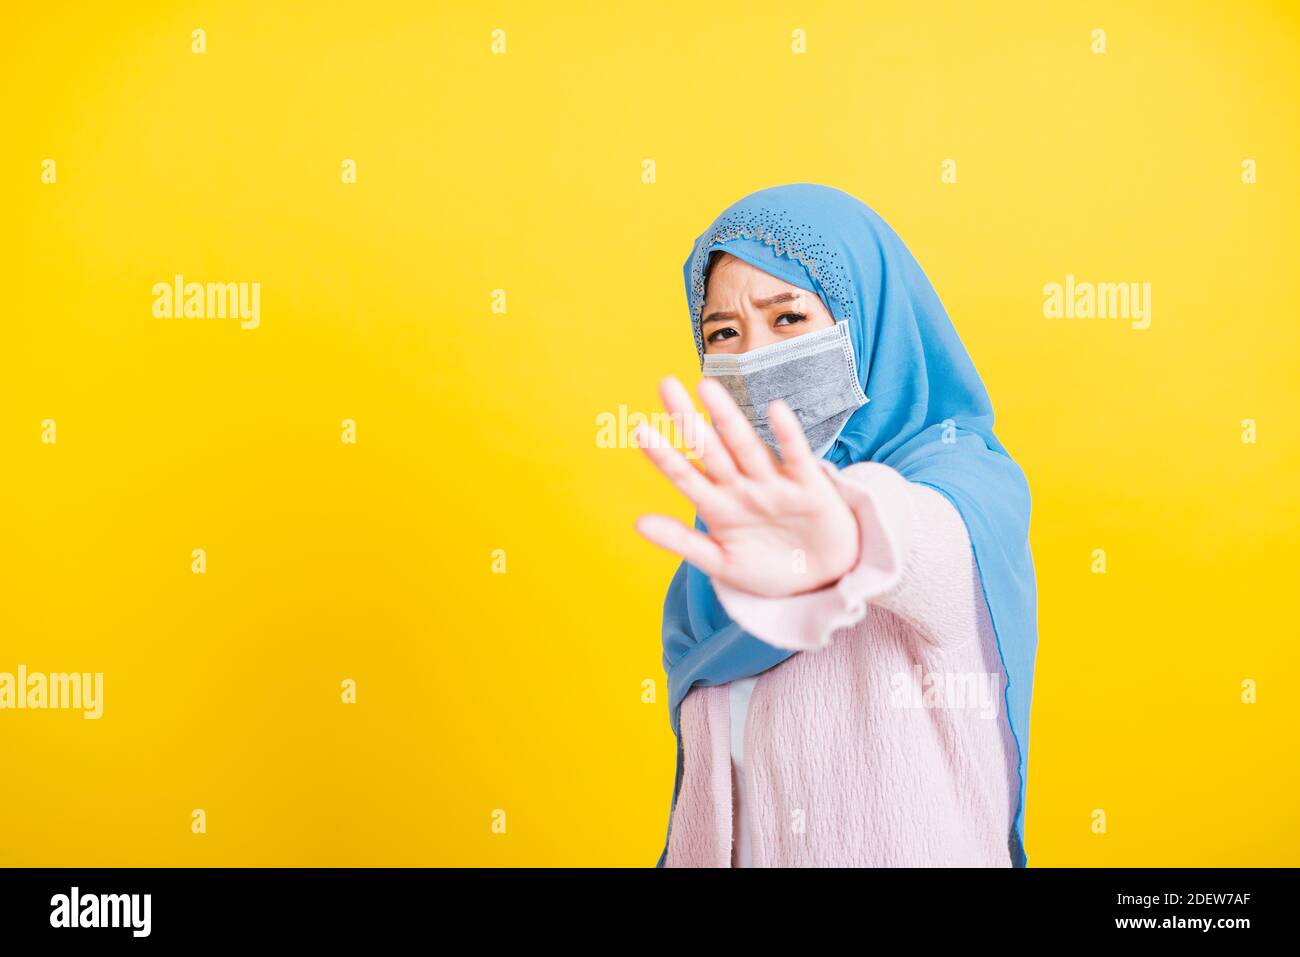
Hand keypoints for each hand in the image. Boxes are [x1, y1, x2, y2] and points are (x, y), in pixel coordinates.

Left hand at [633, 375, 860, 597]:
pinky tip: (776, 410)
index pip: (685, 476)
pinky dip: (787, 435)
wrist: (823, 580)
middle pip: (710, 449)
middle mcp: (741, 487)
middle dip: (688, 420)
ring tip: (707, 387)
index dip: (664, 455)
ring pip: (746, 446)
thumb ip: (683, 542)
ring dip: (727, 418)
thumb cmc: (767, 569)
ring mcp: (774, 484)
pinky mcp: (809, 486)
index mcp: (717, 505)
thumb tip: (638, 523)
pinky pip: (796, 456)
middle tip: (666, 384)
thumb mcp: (722, 563)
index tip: (639, 429)